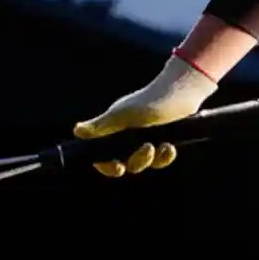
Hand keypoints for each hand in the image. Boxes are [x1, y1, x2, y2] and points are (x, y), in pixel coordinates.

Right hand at [73, 54, 217, 176]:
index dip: (107, 165)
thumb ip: (98, 126)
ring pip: (144, 164)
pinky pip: (161, 160)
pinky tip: (169, 147)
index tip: (116, 166)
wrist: (182, 92)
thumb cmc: (148, 101)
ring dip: (152, 158)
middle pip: (125, 164)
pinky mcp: (163, 142)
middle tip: (146, 149)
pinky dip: (165, 156)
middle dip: (136, 161)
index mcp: (114, 132)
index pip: (103, 156)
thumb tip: (76, 131)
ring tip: (160, 145)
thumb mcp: (120, 115)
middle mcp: (128, 138)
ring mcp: (146, 140)